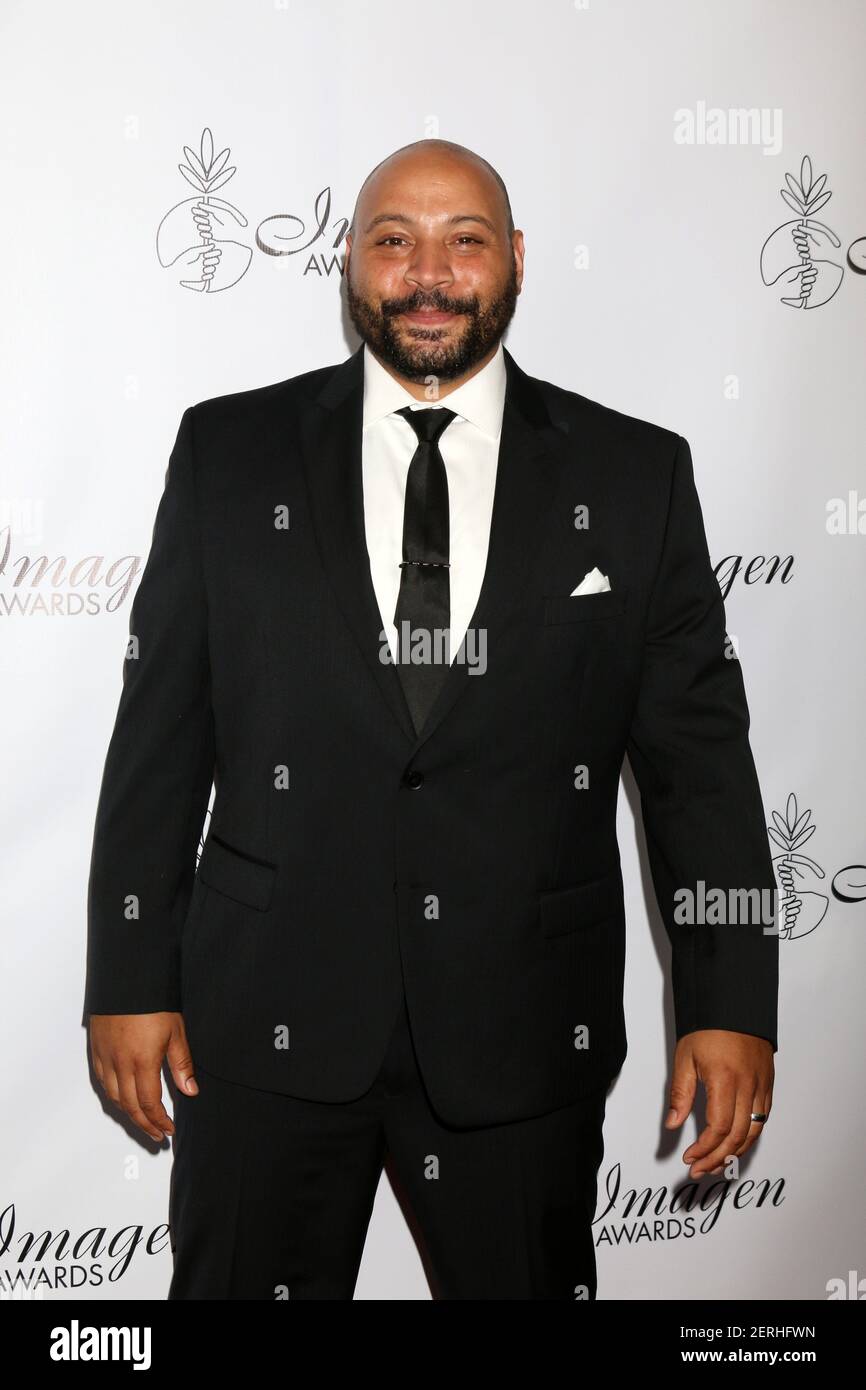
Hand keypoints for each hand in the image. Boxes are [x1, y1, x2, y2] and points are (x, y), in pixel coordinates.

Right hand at [89, 1012, 197, 1140]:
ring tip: (142, 1122)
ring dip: (128, 1114)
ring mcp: (105, 1057)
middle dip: (144, 1124)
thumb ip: (181, 1064)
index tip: (168, 1129)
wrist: (127, 978)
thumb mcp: (176, 1031)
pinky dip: (112, 1096)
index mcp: (142, 1061)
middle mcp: (120, 1063)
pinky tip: (121, 1099)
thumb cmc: (153, 1000)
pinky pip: (101, 1081)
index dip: (159, 1121)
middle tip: (156, 1135)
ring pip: (113, 1097)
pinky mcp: (96, 1050)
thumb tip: (190, 1090)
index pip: (149, 1103)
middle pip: (130, 1106)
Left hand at [663, 1030, 773, 1177]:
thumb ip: (680, 1094)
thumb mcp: (685, 1058)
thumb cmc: (708, 1027)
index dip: (705, 1149)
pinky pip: (763, 1117)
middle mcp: (748, 1085)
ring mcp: (762, 1085)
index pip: (719, 1128)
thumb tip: (673, 1124)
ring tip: (716, 1163)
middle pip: (739, 1136)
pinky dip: (751, 1135)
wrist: (732, 1003)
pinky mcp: (768, 1082)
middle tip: (700, 1169)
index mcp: (726, 1080)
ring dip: (736, 1152)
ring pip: (755, 1130)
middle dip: (718, 1158)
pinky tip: (736, 1143)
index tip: (690, 1157)